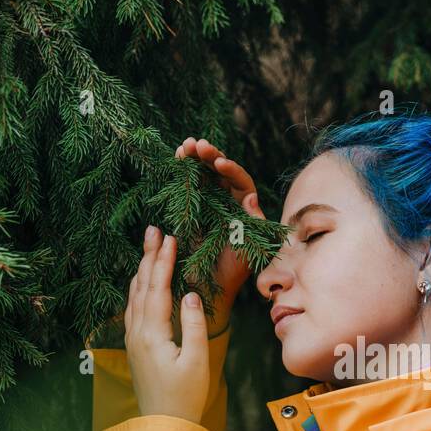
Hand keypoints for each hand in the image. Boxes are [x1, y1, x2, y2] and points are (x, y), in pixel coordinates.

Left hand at [125, 233, 209, 422]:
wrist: (164, 426)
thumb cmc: (185, 397)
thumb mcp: (196, 361)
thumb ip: (193, 325)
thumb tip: (190, 293)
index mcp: (152, 334)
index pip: (156, 288)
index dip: (163, 261)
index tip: (169, 237)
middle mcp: (137, 333)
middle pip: (141, 286)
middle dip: (148, 257)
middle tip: (153, 230)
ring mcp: (133, 340)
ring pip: (134, 296)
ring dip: (142, 270)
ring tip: (148, 248)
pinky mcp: (136, 347)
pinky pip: (133, 309)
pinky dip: (138, 289)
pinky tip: (142, 283)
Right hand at [176, 136, 266, 306]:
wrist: (210, 286)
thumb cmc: (233, 270)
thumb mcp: (248, 248)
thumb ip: (253, 223)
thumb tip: (251, 196)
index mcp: (246, 208)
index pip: (241, 182)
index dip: (231, 170)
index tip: (219, 163)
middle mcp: (229, 201)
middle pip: (221, 172)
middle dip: (210, 156)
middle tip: (197, 145)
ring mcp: (210, 202)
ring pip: (204, 174)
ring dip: (196, 158)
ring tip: (185, 146)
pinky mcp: (193, 206)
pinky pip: (189, 184)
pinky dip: (184, 170)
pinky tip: (178, 157)